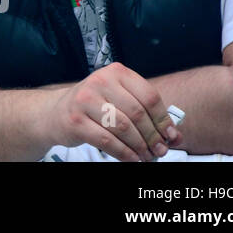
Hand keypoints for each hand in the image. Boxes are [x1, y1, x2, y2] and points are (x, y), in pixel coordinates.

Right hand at [41, 62, 181, 161]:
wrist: (56, 112)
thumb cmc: (95, 107)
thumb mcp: (119, 101)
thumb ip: (147, 115)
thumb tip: (175, 136)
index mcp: (116, 72)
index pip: (148, 96)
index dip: (163, 119)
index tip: (171, 136)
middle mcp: (99, 81)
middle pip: (137, 113)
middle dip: (153, 136)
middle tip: (161, 151)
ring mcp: (85, 100)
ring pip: (123, 127)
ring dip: (140, 147)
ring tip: (147, 157)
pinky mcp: (75, 120)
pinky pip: (107, 141)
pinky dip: (125, 154)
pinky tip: (132, 160)